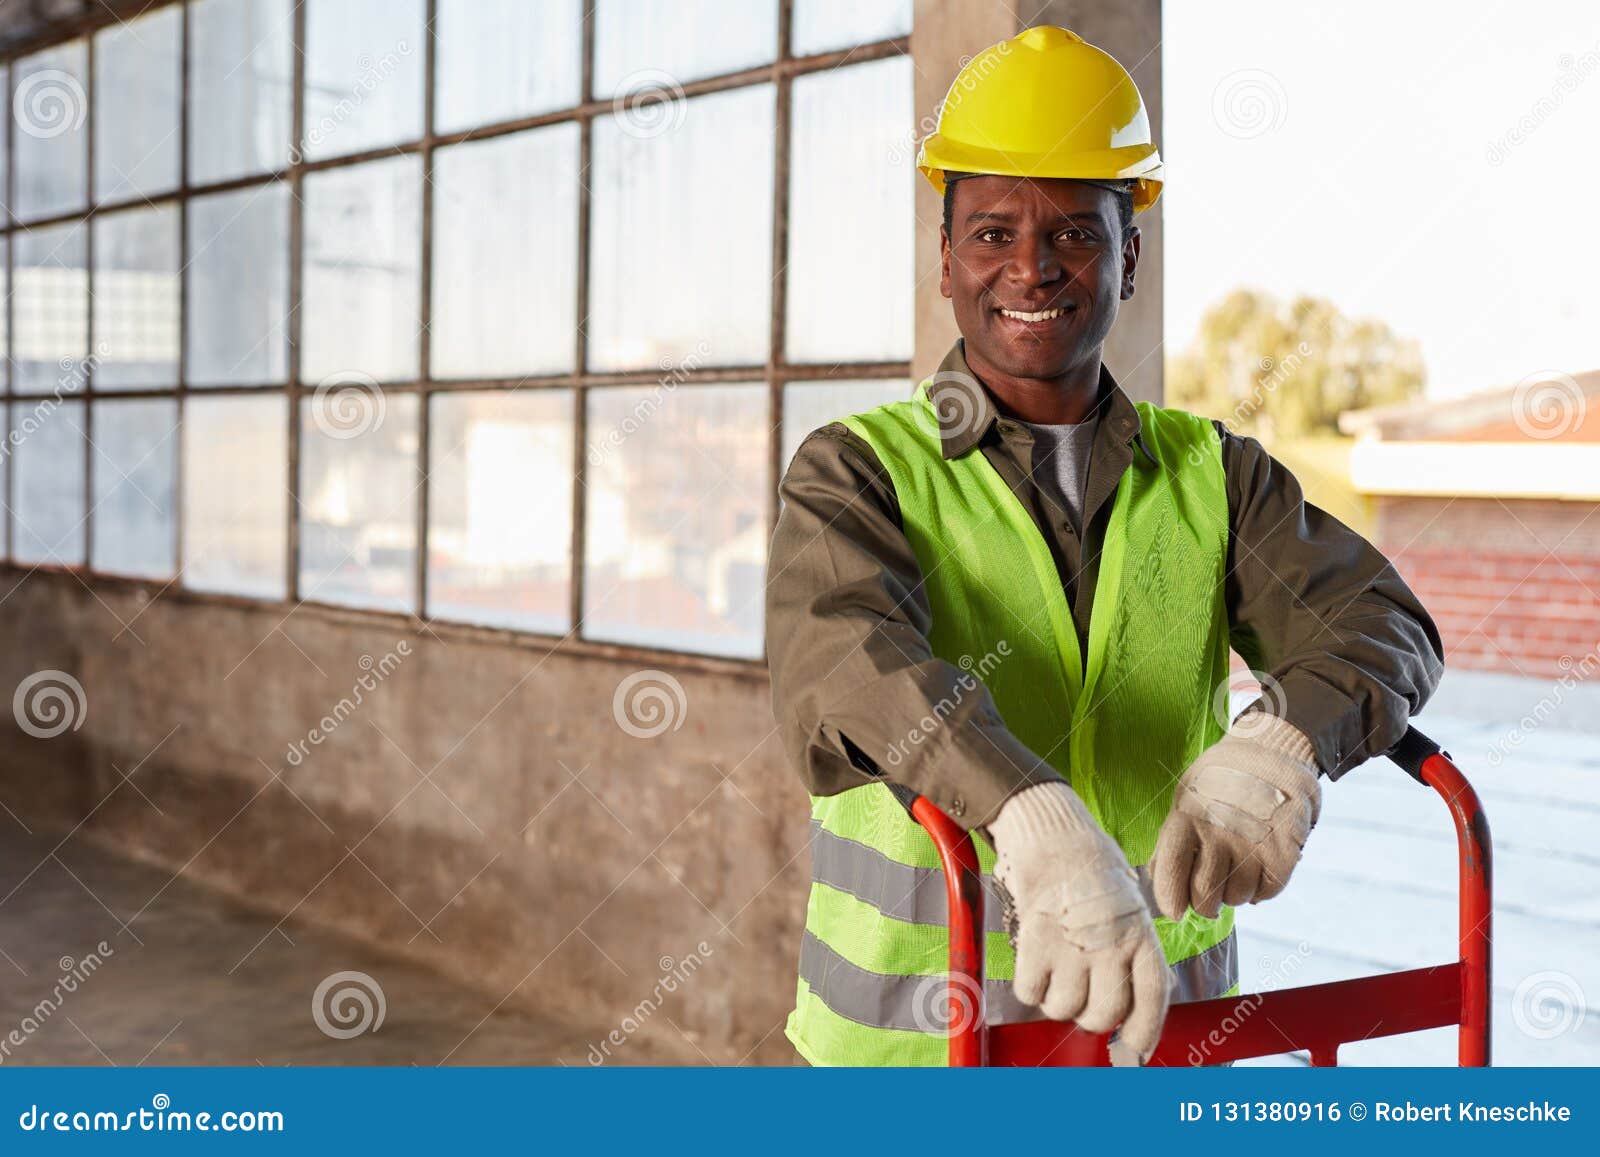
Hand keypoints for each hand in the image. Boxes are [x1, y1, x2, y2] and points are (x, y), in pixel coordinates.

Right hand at [987, 780, 1169, 1060]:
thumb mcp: (1131, 908)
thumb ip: (1132, 954)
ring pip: (1063, 1008)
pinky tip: (1034, 963)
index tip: (1133, 1050)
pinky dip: (1029, 986)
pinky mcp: (1036, 939)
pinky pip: (1030, 991)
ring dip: (1055, 1000)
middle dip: (1088, 1016)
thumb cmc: (1093, 872)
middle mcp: (1112, 945)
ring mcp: (1073, 944)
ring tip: (1055, 972)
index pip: (1152, 1000)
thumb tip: (1128, 1008)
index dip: (1144, 1034)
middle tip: (1080, 996)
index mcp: (1141, 936)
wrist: (1055, 834)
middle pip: (1102, 1015)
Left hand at [1150, 714, 1320, 920]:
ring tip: (1235, 871)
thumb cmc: (1219, 780)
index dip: (1170, 900)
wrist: (1271, 750)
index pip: (1172, 872)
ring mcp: (1253, 843)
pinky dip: (1261, 890)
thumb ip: (1170, 840)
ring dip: (1234, 894)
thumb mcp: (1185, 800)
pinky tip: (1257, 870)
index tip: (1174, 911)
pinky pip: (1268, 892)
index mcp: (1187, 819)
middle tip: (1208, 898)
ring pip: (1237, 898)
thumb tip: (1153, 880)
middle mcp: (1219, 833)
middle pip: (1206, 896)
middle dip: (1204, 905)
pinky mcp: (1284, 850)